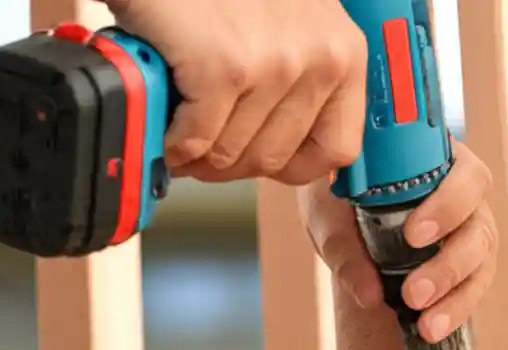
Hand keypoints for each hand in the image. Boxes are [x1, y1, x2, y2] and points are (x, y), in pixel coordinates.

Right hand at [100, 0, 366, 184]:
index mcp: (344, 53)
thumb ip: (301, 82)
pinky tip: (164, 119)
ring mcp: (275, 64)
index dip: (290, 165)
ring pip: (232, 155)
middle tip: (201, 143)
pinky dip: (171, 140)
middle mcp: (320, 59)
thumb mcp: (288, 26)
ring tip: (179, 125)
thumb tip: (279, 152)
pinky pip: (197, 140)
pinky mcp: (225, 66)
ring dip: (197, 152)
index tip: (258, 158)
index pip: (336, 148)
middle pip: (276, 159)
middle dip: (231, 162)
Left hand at [300, 140, 496, 343]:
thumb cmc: (337, 195)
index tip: (413, 236)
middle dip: (449, 264)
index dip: (447, 205)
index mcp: (438, 159)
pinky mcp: (467, 264)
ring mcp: (470, 229)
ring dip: (454, 296)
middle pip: (478, 226)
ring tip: (426, 325)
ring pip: (480, 263)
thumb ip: (343, 246)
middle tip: (413, 293)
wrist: (339, 212)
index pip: (464, 176)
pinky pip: (472, 289)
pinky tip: (432, 330)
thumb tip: (369, 295)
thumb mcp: (327, 211)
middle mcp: (465, 193)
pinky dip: (454, 311)